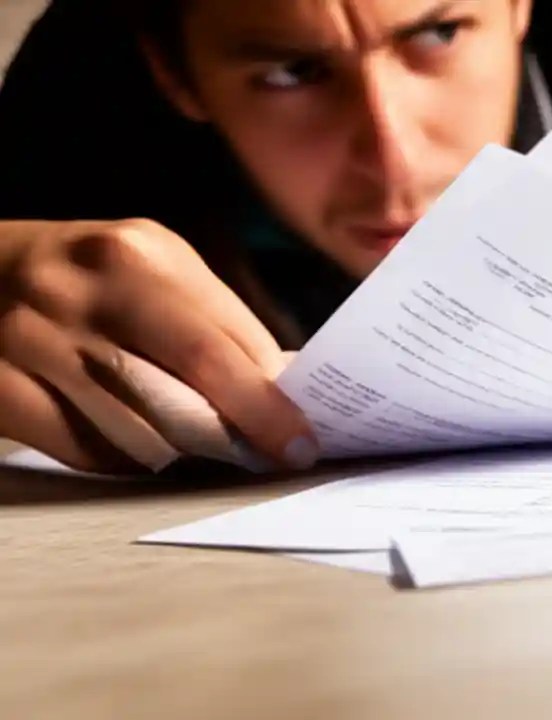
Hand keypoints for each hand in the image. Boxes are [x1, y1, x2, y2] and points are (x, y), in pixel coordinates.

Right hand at [0, 219, 316, 472]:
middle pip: (183, 391)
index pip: (218, 346)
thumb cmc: (89, 277)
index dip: (269, 402)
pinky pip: (85, 451)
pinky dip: (125, 459)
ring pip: (137, 432)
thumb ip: (211, 320)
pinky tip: (140, 446)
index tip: (303, 439)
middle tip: (276, 457)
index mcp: (137, 256)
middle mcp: (82, 295)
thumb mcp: (151, 267)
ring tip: (204, 445)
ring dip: (185, 451)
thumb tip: (279, 388)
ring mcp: (31, 343)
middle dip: (240, 432)